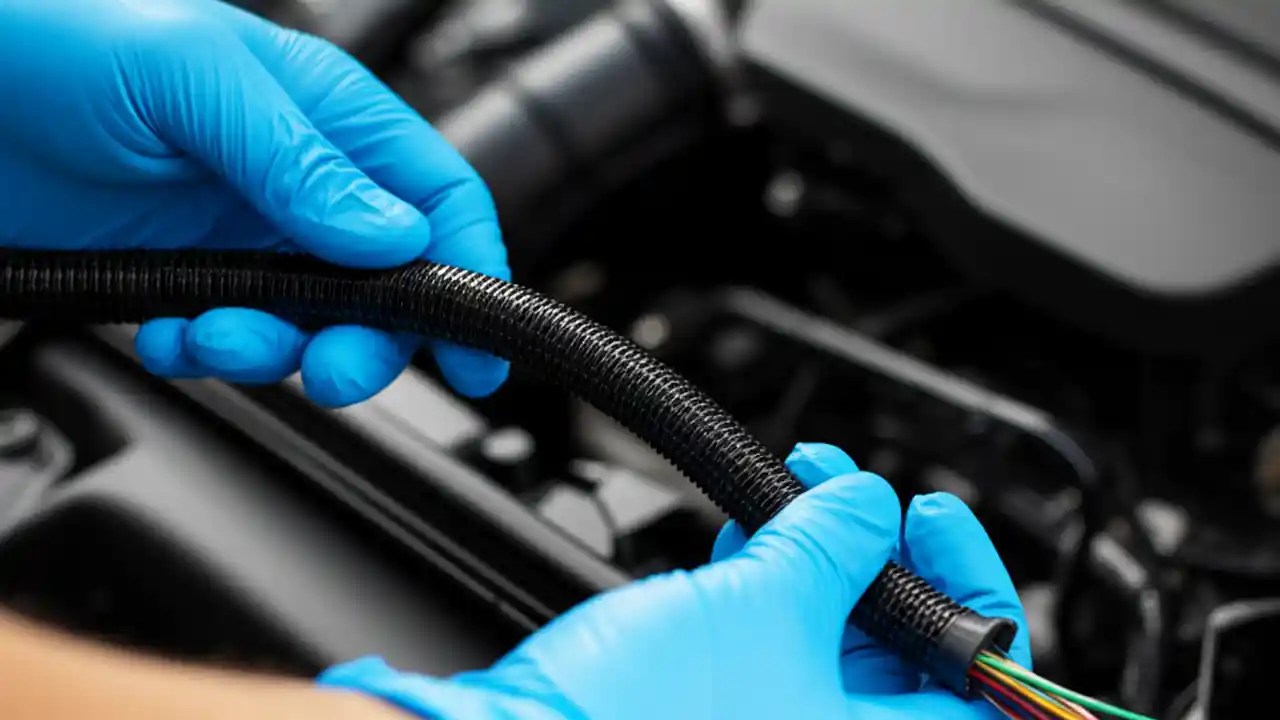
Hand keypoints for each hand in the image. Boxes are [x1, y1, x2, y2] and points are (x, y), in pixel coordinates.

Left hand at [0, 0, 508, 406]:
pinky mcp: (179, 271)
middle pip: (382, 282)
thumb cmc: (54, 32)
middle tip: (336, 372)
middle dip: (366, 338)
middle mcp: (295, 177)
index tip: (477, 349)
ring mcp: (238, 228)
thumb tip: (391, 236)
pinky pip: (225, 336)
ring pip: (305, 322)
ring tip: (211, 334)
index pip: (434, 196)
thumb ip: (298, 162)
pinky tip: (167, 334)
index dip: (470, 270)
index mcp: (324, 112)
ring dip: (270, 350)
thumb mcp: (192, 78)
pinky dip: (204, 354)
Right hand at [319, 442, 1030, 718]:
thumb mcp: (766, 603)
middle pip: (908, 656)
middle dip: (883, 553)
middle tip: (860, 492)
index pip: (985, 688)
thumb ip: (834, 542)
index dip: (973, 588)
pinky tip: (751, 533)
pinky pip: (772, 649)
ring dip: (821, 556)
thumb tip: (869, 503)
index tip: (933, 520)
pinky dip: (769, 586)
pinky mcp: (722, 718)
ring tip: (800, 487)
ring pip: (833, 645)